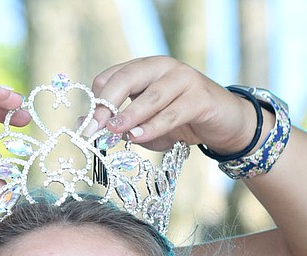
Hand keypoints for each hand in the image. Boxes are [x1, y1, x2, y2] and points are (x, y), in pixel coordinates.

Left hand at [90, 56, 262, 155]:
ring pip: (150, 96)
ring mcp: (183, 79)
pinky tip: (138, 137)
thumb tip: (85, 124)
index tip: (87, 127)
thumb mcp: (142, 126)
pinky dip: (153, 126)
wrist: (221, 125)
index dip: (97, 101)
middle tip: (93, 128)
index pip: (111, 77)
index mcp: (143, 70)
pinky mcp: (200, 97)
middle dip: (107, 104)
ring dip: (129, 115)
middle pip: (127, 78)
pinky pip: (172, 113)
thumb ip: (118, 125)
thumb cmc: (178, 123)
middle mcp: (162, 68)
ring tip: (113, 131)